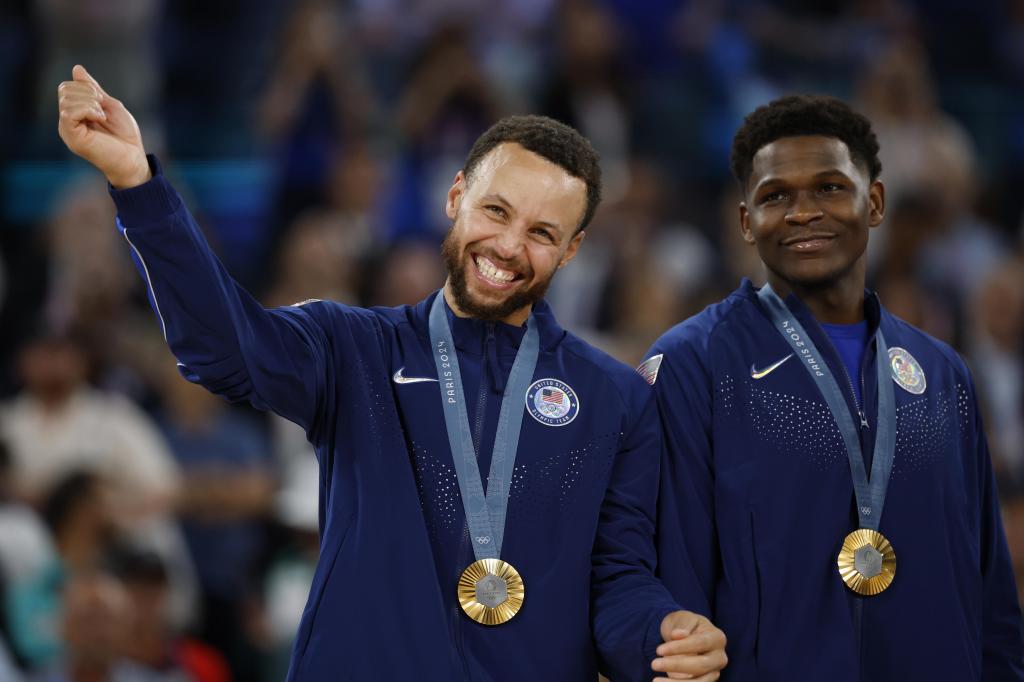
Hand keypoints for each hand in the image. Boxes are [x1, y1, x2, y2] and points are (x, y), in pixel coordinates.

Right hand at [57, 65, 150, 188]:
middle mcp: (67, 121)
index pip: (67, 87)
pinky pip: (68, 113)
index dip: (87, 87)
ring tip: (102, 116)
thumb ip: (92, 89)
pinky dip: (87, 109)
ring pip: (66, 99)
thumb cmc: (124, 135)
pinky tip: (99, 118)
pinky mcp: (72, 137)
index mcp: (74, 113)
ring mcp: (68, 129)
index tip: (103, 101)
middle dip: (89, 93)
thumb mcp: (109, 105)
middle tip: (103, 110)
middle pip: (64, 89)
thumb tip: (76, 69)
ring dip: (91, 102)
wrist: (133, 157)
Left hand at [650, 610, 726, 680]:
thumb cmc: (685, 625)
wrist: (686, 635)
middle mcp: (719, 657)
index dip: (680, 647)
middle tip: (654, 664)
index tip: (658, 650)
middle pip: (701, 665)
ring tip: (656, 681)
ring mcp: (713, 672)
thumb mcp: (683, 619)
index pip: (700, 643)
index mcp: (717, 638)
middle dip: (677, 665)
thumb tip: (678, 634)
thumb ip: (682, 626)